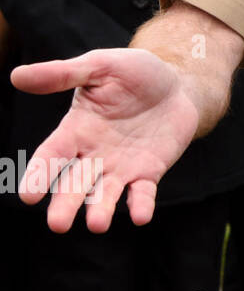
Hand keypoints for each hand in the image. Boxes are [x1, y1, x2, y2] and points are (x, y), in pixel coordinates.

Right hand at [11, 49, 199, 232]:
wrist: (178, 84)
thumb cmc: (134, 73)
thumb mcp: (101, 65)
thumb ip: (63, 74)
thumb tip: (17, 76)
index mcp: (76, 129)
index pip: (51, 155)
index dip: (39, 174)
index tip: (28, 196)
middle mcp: (93, 154)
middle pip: (74, 183)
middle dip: (65, 204)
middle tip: (57, 224)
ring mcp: (121, 166)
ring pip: (105, 193)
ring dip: (100, 209)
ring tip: (97, 224)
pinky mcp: (149, 171)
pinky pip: (143, 193)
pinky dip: (140, 205)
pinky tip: (140, 216)